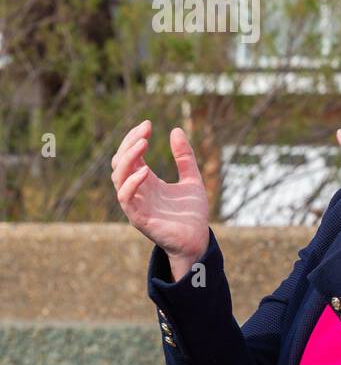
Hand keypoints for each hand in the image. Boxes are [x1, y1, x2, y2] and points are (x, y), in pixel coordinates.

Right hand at [112, 120, 210, 264]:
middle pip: (120, 163)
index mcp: (146, 181)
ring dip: (128, 159)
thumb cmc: (192, 213)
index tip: (147, 124)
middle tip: (145, 130)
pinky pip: (126, 198)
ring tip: (144, 143)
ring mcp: (136, 204)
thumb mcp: (192, 179)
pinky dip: (132, 183)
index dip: (134, 138)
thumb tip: (175, 129)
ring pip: (118, 178)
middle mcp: (137, 190)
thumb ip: (185, 157)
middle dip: (129, 144)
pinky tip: (146, 170)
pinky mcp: (138, 218)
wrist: (198, 240)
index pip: (130, 155)